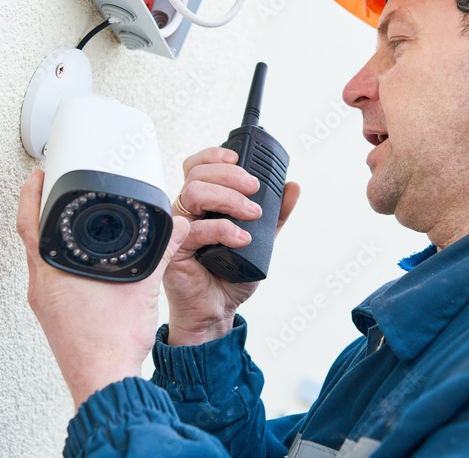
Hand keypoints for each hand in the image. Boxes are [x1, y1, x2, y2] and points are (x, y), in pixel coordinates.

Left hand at [16, 169, 190, 408]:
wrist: (104, 382)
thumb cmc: (112, 343)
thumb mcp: (142, 287)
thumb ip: (161, 251)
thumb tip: (177, 228)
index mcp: (53, 272)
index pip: (30, 222)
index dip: (31, 194)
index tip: (38, 175)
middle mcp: (41, 286)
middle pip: (32, 238)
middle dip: (40, 211)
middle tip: (50, 190)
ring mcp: (44, 303)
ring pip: (40, 259)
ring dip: (50, 237)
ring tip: (68, 222)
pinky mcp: (52, 316)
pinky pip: (49, 278)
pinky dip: (60, 261)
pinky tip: (80, 263)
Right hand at [164, 147, 299, 345]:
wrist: (217, 311)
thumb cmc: (231, 276)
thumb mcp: (262, 240)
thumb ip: (276, 214)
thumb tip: (293, 186)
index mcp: (203, 204)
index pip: (198, 167)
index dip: (213, 156)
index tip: (237, 158)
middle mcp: (188, 212)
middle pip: (197, 174)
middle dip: (230, 175)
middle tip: (254, 188)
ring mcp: (180, 229)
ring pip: (193, 193)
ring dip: (227, 198)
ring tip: (251, 214)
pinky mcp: (176, 249)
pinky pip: (194, 228)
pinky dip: (222, 229)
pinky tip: (241, 238)